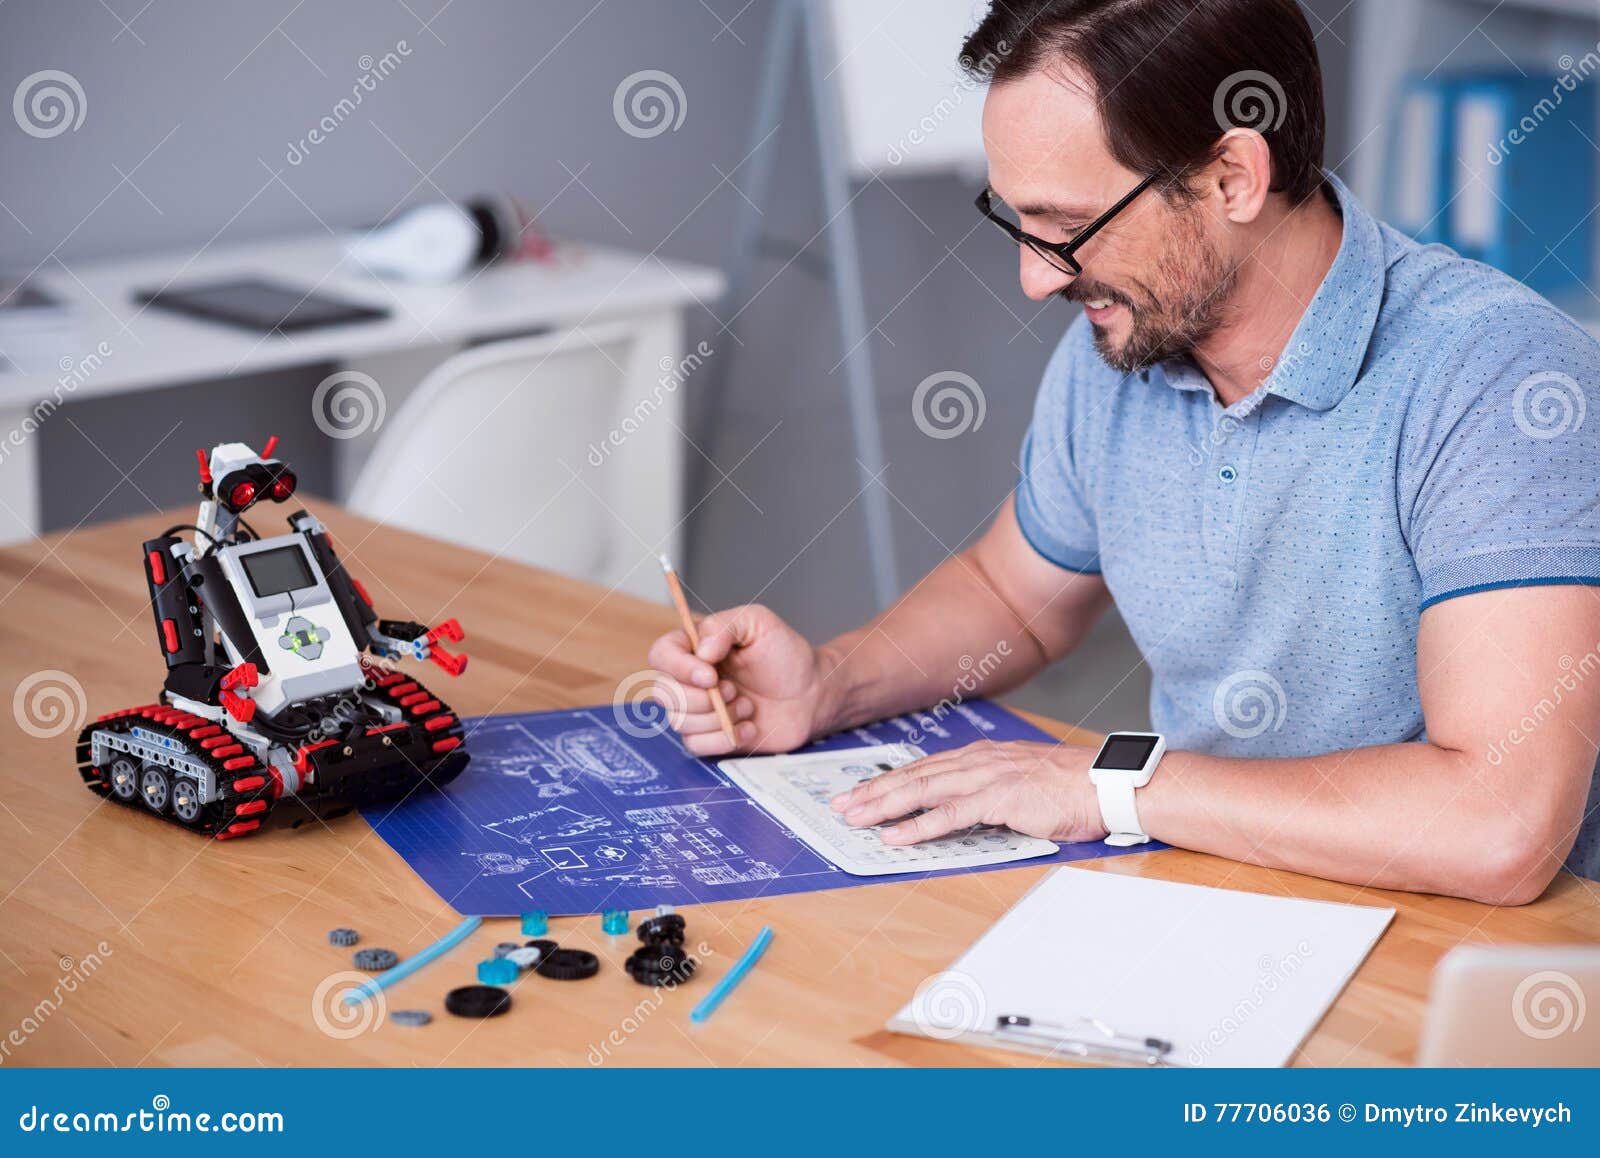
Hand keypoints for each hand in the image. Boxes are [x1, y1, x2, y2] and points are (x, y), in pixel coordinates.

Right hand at [645, 603, 831, 756]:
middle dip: (702, 697)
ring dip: (719, 716)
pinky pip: (696, 745)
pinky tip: (749, 727)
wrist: (811, 694)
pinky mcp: (710, 737)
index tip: (710, 675)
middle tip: (735, 690)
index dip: (678, 667)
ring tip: (748, 705)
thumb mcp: (759, 623)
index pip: (661, 654)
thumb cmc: (786, 655)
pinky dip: (725, 738)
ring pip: (680, 722)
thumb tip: (701, 651)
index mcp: (695, 648)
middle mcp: (690, 679)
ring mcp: (698, 711)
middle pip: (664, 693)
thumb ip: (726, 626)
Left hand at [828, 740, 1107, 844]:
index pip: (925, 768)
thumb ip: (991, 789)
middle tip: (841, 805)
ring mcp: (987, 778)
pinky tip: (895, 835)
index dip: (890, 780)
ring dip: (885, 806)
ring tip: (856, 818)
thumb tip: (966, 807)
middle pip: (914, 776)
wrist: (1105, 784)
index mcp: (982, 757)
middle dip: (874, 791)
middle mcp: (978, 762)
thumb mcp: (1022, 781)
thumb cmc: (1070, 788)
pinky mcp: (999, 799)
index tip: (861, 792)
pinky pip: (950, 815)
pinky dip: (919, 826)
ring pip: (923, 791)